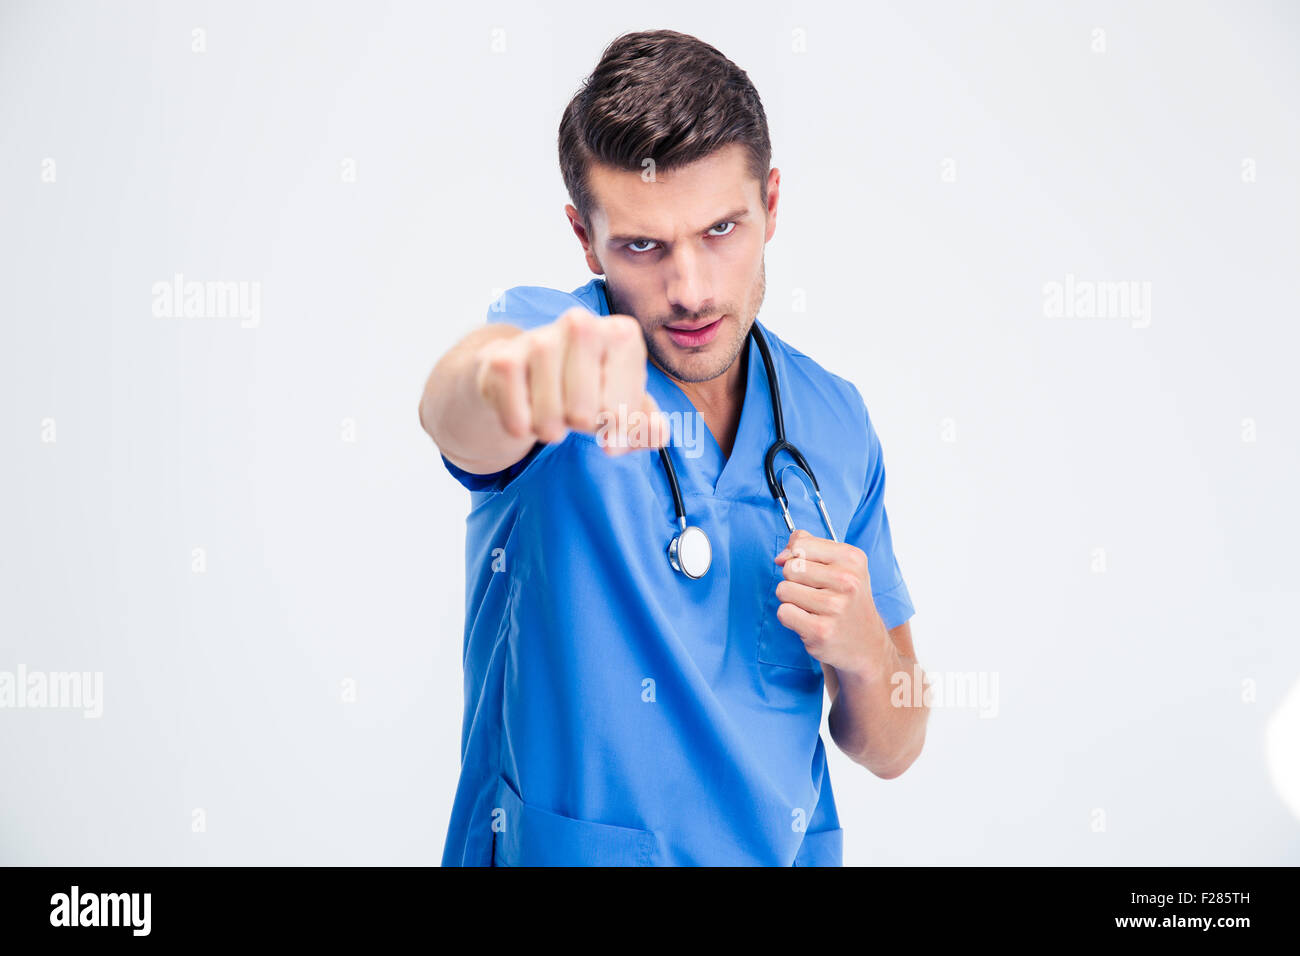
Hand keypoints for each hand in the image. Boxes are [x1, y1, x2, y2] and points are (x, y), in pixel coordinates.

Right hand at [474, 307, 668, 454]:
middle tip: (577, 410)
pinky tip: (526, 409)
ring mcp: (539, 338)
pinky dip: (522, 428)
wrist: (526, 370)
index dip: (616, 429)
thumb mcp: (624, 405)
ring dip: (551, 429)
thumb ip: (646, 425)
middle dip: (582, 427)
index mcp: (621, 334)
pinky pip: (518, 421)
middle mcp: (582, 324)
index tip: (610, 417)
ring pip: (551, 420)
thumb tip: (658, 434)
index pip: (622, 410)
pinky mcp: (503, 358)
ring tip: (553, 412)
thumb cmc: (586, 386)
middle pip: (585, 416)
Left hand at [773, 528, 893, 676]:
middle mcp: (847, 581)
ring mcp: (834, 607)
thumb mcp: (841, 565)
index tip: (812, 571)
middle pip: (790, 567)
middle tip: (815, 593)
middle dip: (794, 580)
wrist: (866, 644)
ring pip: (783, 589)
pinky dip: (791, 618)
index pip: (801, 544)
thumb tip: (781, 556)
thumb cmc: (848, 600)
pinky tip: (810, 622)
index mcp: (852, 559)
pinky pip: (783, 612)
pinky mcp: (820, 630)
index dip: (797, 557)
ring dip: (792, 600)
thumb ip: (809, 547)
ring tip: (813, 608)